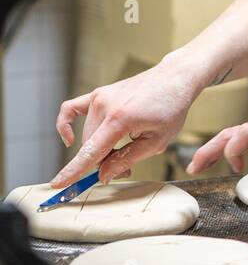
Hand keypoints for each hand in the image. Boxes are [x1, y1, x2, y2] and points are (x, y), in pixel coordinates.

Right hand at [51, 56, 204, 187]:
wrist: (173, 79)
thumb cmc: (170, 109)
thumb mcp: (157, 142)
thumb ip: (127, 159)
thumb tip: (103, 174)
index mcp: (121, 118)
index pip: (91, 151)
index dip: (73, 171)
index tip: (58, 184)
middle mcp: (104, 106)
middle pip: (91, 147)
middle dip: (105, 162)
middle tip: (128, 166)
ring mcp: (99, 97)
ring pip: (87, 136)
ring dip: (100, 148)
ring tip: (124, 148)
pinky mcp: (97, 93)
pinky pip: (69, 110)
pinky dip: (65, 125)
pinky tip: (69, 138)